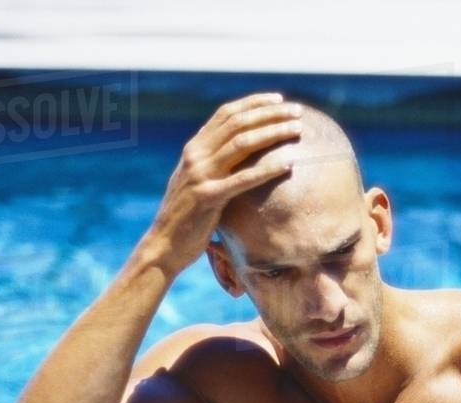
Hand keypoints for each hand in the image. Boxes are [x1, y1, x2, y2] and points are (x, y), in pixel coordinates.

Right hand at [142, 92, 302, 275]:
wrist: (163, 244)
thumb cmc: (186, 217)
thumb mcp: (195, 182)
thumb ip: (211, 164)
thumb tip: (235, 153)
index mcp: (193, 149)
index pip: (226, 114)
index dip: (253, 103)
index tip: (278, 100)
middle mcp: (195, 156)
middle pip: (238, 123)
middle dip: (270, 113)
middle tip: (297, 111)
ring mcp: (200, 175)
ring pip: (242, 143)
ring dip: (273, 132)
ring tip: (297, 129)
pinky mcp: (208, 197)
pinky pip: (243, 180)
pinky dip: (267, 170)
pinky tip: (288, 164)